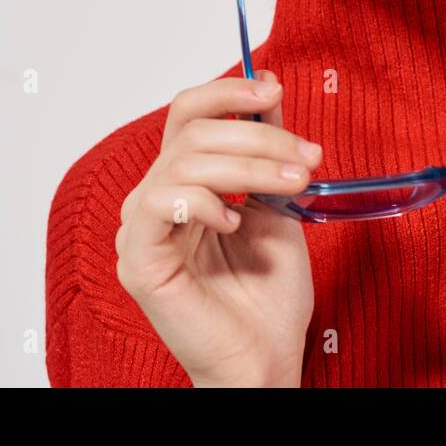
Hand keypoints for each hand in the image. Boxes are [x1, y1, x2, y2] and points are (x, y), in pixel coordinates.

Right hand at [114, 73, 321, 386]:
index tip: (275, 90)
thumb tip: (269, 89)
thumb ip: (266, 148)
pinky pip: (161, 203)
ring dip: (250, 165)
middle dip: (258, 135)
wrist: (266, 356)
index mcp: (184, 181)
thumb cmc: (268, 293)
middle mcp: (156, 198)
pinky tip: (235, 221)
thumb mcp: (278, 202)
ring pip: (184, 161)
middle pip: (192, 130)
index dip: (228, 92)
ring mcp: (142, 230)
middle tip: (306, 158)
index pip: (188, 113)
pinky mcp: (139, 260)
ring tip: (293, 186)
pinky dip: (206, 201)